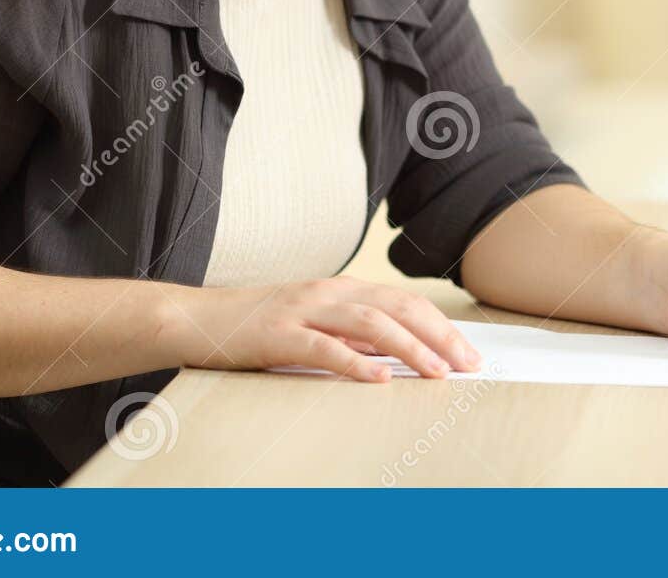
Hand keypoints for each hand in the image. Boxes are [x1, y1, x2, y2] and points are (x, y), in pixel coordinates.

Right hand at [164, 275, 481, 381]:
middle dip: (439, 336)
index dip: (442, 326)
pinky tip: (379, 379)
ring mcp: (304, 311)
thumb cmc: (260, 328)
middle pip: (398, 308)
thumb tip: (401, 356)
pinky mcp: (278, 335)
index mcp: (343, 289)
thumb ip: (355, 336)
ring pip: (370, 324)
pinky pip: (323, 347)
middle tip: (469, 365)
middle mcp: (330, 293)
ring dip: (410, 348)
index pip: (406, 302)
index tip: (470, 353)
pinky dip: (355, 363)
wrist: (198, 319)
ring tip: (438, 372)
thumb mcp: (316, 325)